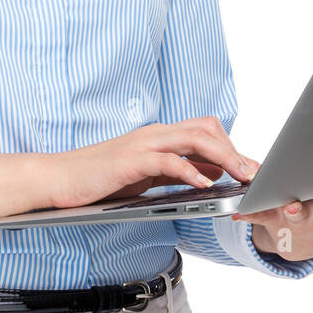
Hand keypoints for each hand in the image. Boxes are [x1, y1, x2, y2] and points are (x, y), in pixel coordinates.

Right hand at [49, 117, 261, 209]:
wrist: (59, 178)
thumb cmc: (100, 178)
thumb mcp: (147, 174)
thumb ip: (178, 170)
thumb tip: (211, 173)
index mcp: (159, 136)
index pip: (205, 131)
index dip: (231, 147)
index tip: (251, 168)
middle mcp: (154, 134)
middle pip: (206, 128)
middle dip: (235, 149)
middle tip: (254, 173)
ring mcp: (142, 144)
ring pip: (193, 138)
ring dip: (223, 156)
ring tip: (241, 175)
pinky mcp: (130, 160)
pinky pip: (167, 160)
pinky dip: (189, 171)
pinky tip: (204, 184)